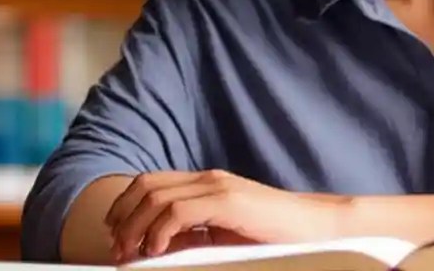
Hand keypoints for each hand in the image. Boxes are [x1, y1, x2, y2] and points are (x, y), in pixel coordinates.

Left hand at [104, 169, 349, 261]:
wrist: (317, 227)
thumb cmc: (275, 237)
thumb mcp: (224, 236)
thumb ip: (193, 236)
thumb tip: (155, 249)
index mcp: (205, 184)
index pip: (150, 184)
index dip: (124, 207)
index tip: (115, 237)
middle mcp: (207, 179)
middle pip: (146, 186)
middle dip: (122, 217)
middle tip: (116, 249)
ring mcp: (218, 187)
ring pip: (156, 197)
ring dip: (134, 226)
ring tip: (130, 253)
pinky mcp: (229, 201)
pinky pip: (179, 211)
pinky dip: (159, 230)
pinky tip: (156, 249)